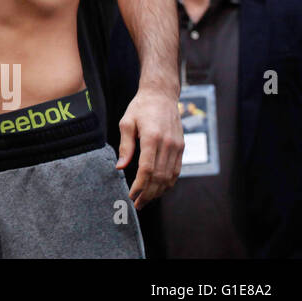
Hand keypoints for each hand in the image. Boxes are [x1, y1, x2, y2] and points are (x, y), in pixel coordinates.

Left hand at [117, 84, 183, 207]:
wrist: (162, 95)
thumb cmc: (141, 107)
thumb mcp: (126, 122)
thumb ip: (125, 146)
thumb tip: (120, 167)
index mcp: (153, 138)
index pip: (147, 169)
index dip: (140, 186)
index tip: (131, 195)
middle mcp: (168, 144)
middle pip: (159, 177)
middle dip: (148, 193)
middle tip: (137, 204)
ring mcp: (177, 147)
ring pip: (170, 176)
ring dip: (159, 191)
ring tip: (146, 200)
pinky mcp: (181, 147)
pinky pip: (176, 170)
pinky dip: (168, 183)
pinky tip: (159, 189)